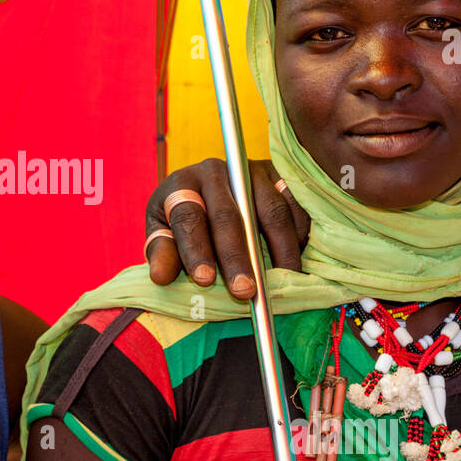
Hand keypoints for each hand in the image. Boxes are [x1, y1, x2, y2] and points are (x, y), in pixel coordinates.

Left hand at [145, 158, 309, 299]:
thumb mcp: (164, 231)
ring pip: (270, 211)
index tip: (204, 280)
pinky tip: (295, 260)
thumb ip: (163, 253)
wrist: (209, 186)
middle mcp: (215, 171)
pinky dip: (299, 234)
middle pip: (229, 216)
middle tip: (244, 290)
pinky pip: (295, 205)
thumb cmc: (183, 217)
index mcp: (181, 184)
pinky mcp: (278, 174)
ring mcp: (250, 170)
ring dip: (278, 249)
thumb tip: (160, 278)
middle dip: (237, 257)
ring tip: (280, 281)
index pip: (188, 217)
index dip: (196, 250)